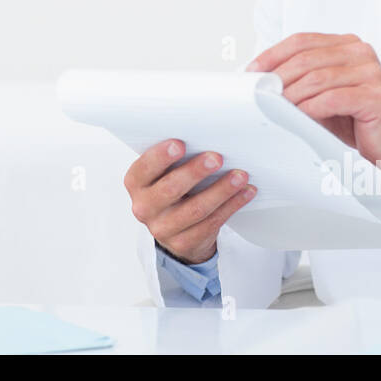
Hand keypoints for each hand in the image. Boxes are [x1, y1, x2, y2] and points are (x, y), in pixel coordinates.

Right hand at [124, 139, 255, 264]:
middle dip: (195, 172)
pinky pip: (211, 223)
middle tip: (216, 158)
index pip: (144, 169)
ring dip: (221, 190)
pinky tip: (244, 193)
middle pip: (170, 189)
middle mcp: (144, 207)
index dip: (161, 156)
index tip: (180, 144)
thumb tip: (204, 138)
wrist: (174, 228)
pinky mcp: (183, 243)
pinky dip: (231, 205)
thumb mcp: (163, 173)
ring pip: (196, 209)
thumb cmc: (171, 189)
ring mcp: (162, 228)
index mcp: (136, 183)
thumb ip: (174, 159)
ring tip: (240, 176)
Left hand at [247, 32, 380, 196]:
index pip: (301, 41)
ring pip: (317, 78)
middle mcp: (361, 52)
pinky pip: (333, 98)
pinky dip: (310, 108)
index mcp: (347, 45)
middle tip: (257, 93)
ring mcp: (371, 72)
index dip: (272, 54)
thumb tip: (259, 81)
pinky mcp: (375, 96)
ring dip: (290, 94)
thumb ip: (301, 82)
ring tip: (273, 107)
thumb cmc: (357, 121)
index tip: (250, 72)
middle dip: (277, 77)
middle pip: (306, 58)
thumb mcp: (323, 95)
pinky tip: (298, 116)